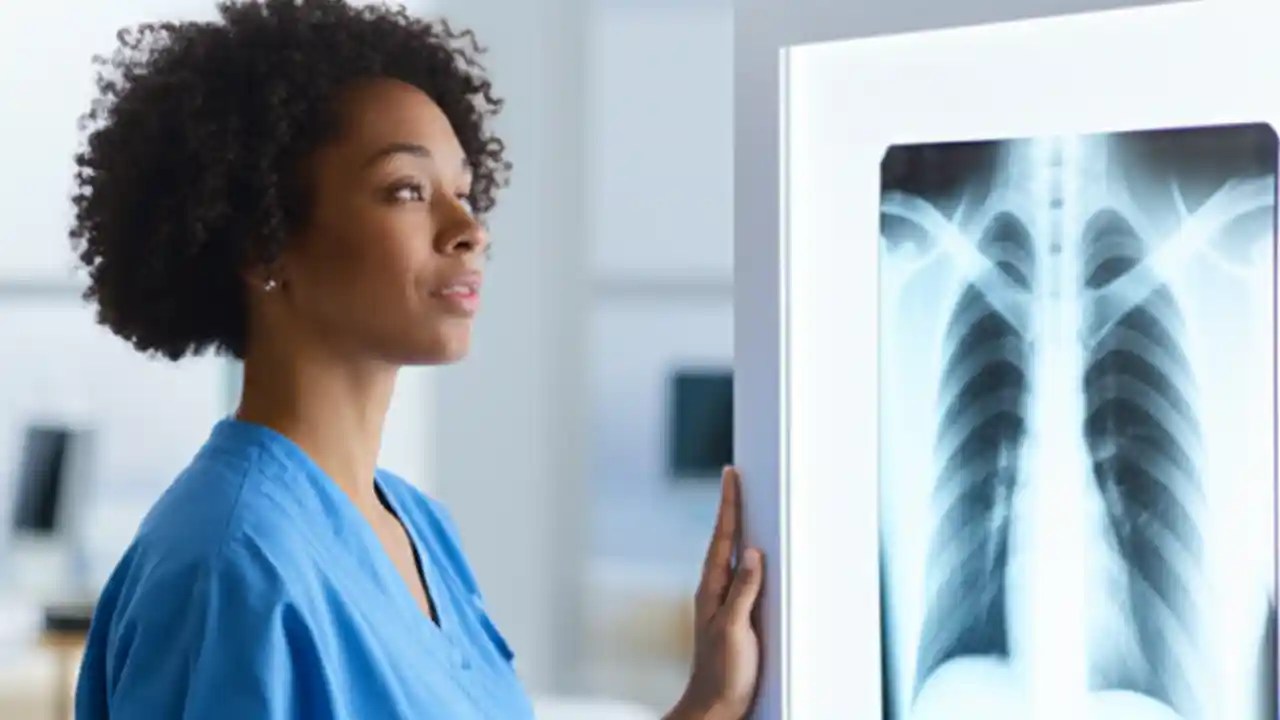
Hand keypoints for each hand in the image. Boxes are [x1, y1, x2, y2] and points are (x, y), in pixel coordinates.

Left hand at [666, 466, 763, 719]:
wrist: (715, 706)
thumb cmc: (722, 673)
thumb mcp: (733, 629)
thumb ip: (743, 591)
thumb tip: (752, 552)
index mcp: (712, 589)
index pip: (722, 537)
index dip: (729, 504)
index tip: (731, 475)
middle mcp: (715, 591)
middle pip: (724, 540)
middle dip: (731, 508)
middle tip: (735, 479)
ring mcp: (724, 603)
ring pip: (731, 556)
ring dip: (737, 529)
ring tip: (744, 505)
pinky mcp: (735, 617)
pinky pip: (742, 577)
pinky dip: (748, 558)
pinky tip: (755, 557)